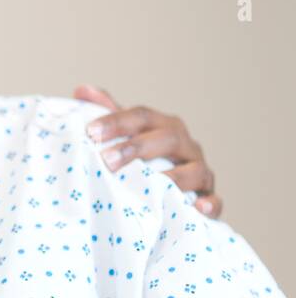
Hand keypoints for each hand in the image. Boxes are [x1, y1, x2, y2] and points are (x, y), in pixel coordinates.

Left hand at [74, 85, 221, 218]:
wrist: (171, 190)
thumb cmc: (143, 158)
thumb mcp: (126, 135)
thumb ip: (108, 113)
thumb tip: (82, 90)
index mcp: (164, 126)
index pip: (142, 116)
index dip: (117, 121)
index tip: (90, 132)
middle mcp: (186, 145)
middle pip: (167, 139)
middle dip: (137, 148)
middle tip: (107, 161)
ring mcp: (200, 171)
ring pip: (195, 170)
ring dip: (172, 178)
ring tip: (148, 185)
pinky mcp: (209, 198)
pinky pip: (215, 200)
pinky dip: (210, 203)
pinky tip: (197, 207)